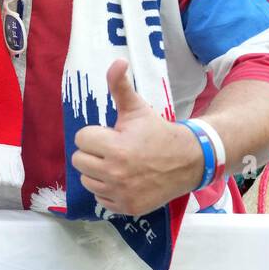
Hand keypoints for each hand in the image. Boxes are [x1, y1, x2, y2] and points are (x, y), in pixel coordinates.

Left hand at [71, 59, 203, 216]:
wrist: (189, 161)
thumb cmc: (157, 132)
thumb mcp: (138, 109)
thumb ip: (120, 86)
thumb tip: (117, 61)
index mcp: (115, 148)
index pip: (81, 139)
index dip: (96, 134)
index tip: (113, 135)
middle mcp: (116, 173)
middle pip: (79, 160)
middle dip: (94, 153)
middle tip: (115, 149)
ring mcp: (122, 193)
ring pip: (87, 180)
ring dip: (98, 172)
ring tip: (119, 164)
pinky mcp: (128, 208)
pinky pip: (101, 199)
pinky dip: (108, 191)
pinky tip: (124, 180)